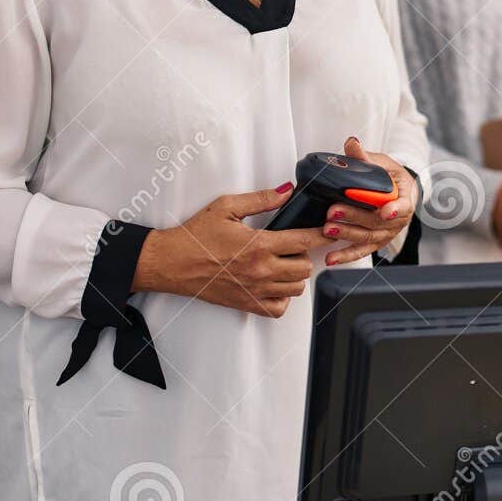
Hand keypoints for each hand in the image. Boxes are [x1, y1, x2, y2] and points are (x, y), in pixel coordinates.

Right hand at [131, 184, 328, 318]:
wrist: (171, 263)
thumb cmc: (195, 236)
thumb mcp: (226, 206)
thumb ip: (261, 199)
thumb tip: (286, 192)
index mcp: (258, 245)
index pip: (305, 241)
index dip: (323, 234)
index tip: (330, 230)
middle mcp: (261, 270)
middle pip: (305, 267)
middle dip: (305, 254)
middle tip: (293, 245)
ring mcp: (255, 290)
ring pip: (296, 288)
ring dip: (295, 275)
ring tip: (283, 262)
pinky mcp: (247, 303)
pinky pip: (278, 308)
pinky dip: (282, 298)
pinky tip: (274, 284)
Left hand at [318, 135, 418, 264]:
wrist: (395, 192)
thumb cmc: (390, 178)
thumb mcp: (381, 163)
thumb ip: (365, 157)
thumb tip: (351, 143)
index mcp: (405, 196)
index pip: (404, 205)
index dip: (395, 209)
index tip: (385, 211)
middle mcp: (398, 219)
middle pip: (378, 222)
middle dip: (355, 217)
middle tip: (335, 212)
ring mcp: (386, 233)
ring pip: (368, 237)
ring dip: (347, 234)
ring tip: (328, 229)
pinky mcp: (374, 242)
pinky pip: (361, 251)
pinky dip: (346, 255)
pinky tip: (331, 258)